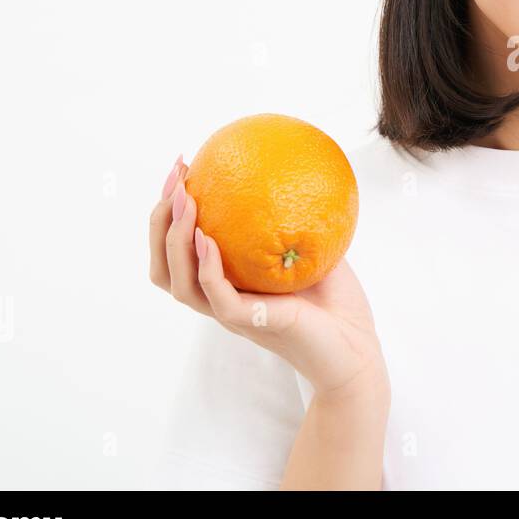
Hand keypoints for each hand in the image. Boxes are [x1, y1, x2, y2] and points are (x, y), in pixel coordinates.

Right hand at [149, 155, 388, 402]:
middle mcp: (222, 300)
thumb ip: (293, 220)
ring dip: (175, 239)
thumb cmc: (338, 303)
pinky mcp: (252, 323)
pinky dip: (206, 267)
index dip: (170, 214)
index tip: (182, 170)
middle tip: (174, 179)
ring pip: (179, 283)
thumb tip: (290, 171)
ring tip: (184, 201)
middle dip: (160, 220)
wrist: (358, 348)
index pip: (179, 253)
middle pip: (165, 267)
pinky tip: (207, 238)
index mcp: (228, 284)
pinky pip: (216, 297)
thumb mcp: (312, 249)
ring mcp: (233, 315)